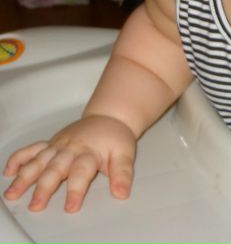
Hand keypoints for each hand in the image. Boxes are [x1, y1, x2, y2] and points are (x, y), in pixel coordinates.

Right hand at [3, 115, 135, 212]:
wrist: (109, 116)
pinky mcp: (51, 143)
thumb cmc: (115, 137)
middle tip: (36, 205)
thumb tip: (122, 192)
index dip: (76, 190)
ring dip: (25, 176)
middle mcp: (71, 149)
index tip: (70, 207)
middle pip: (55, 168)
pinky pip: (32, 149)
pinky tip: (9, 171)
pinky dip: (19, 158)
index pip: (81, 172)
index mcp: (89, 152)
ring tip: (13, 193)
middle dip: (44, 187)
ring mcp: (58, 145)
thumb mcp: (125, 154)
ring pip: (39, 160)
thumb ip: (122, 173)